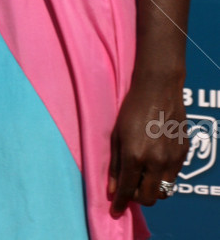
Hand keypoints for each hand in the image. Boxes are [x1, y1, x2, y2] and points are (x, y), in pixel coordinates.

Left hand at [108, 80, 187, 213]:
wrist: (159, 88)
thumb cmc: (132, 108)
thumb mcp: (116, 135)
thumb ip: (115, 165)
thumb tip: (112, 190)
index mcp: (135, 156)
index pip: (128, 191)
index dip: (120, 203)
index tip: (115, 210)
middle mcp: (156, 161)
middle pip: (150, 199)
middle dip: (138, 197)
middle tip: (131, 187)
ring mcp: (173, 159)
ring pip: (165, 190)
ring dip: (153, 188)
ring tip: (143, 173)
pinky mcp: (184, 154)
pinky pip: (174, 176)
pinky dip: (163, 175)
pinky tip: (156, 158)